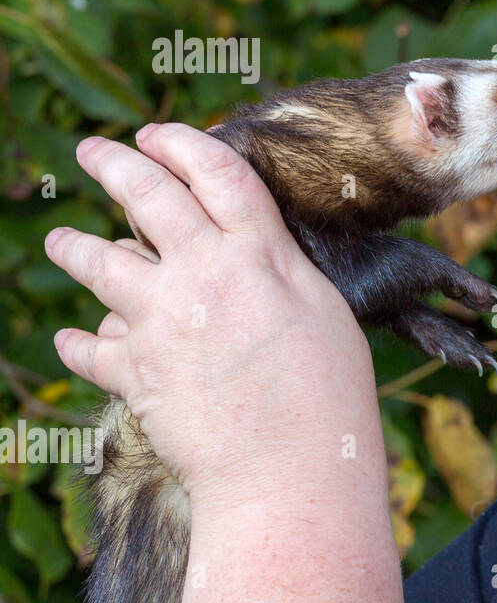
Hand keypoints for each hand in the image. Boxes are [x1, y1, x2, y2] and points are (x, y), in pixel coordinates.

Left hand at [44, 123, 380, 513]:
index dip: (184, 143)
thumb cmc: (329, 395)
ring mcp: (158, 321)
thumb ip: (278, 271)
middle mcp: (201, 274)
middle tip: (93, 150)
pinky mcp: (132, 371)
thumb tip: (250, 252)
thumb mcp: (323, 312)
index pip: (217, 172)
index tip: (160, 133)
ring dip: (75, 245)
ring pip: (98, 261)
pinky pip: (90, 347)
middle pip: (146, 195)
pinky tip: (75, 338)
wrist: (286, 470)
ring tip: (62, 239)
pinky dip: (81, 341)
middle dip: (114, 162)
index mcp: (259, 254)